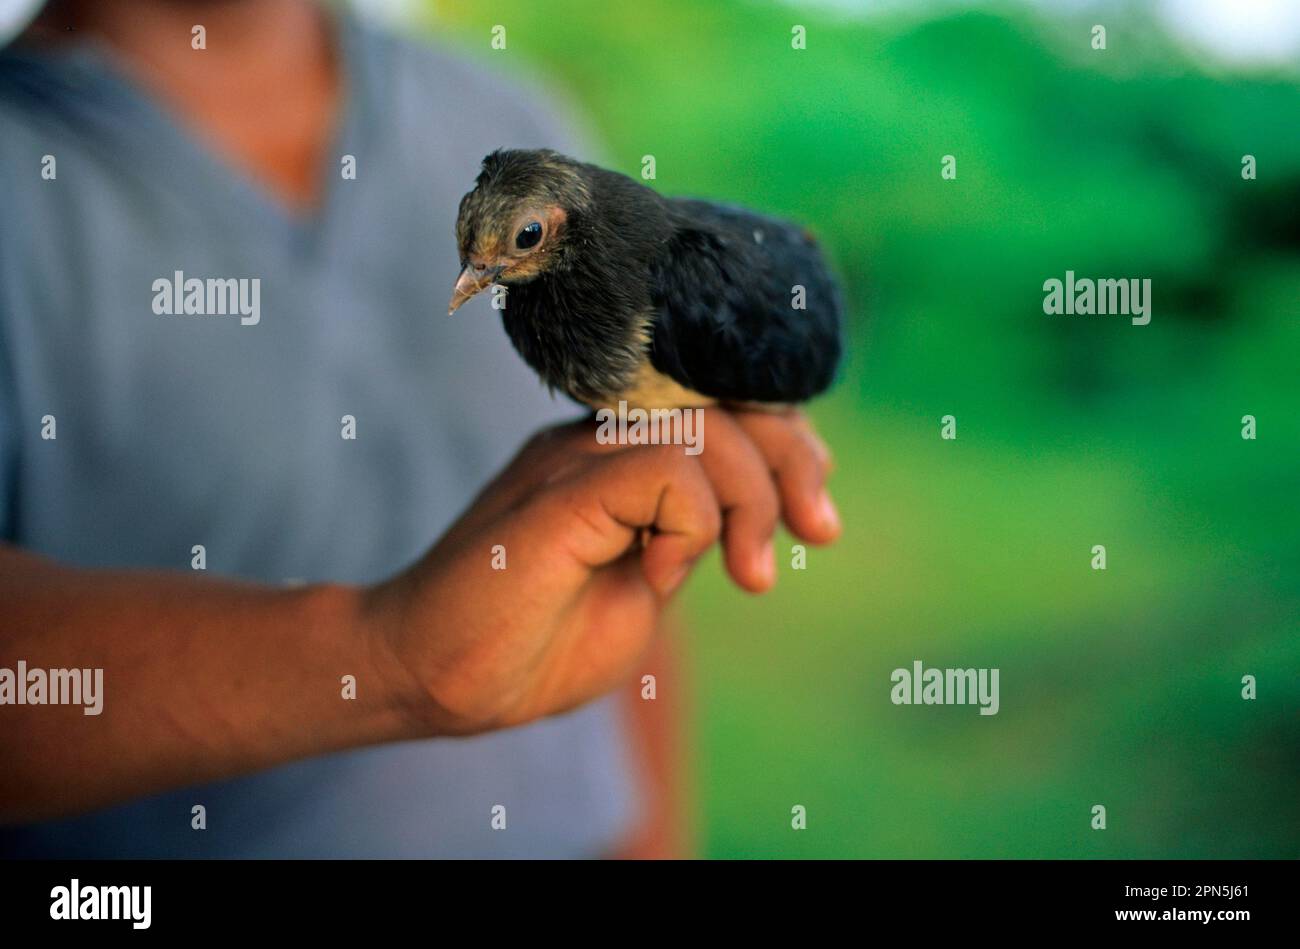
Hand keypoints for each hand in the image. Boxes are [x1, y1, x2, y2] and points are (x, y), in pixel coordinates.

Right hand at [361, 408, 838, 735]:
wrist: (435, 677)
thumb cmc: (532, 645)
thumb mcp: (643, 587)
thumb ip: (690, 537)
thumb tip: (760, 512)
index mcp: (615, 452)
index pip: (720, 404)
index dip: (787, 443)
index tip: (816, 515)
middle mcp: (596, 437)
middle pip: (723, 396)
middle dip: (793, 460)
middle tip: (817, 533)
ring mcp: (574, 456)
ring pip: (705, 424)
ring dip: (752, 503)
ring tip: (746, 575)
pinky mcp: (561, 491)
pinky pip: (667, 467)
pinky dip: (694, 527)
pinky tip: (662, 575)